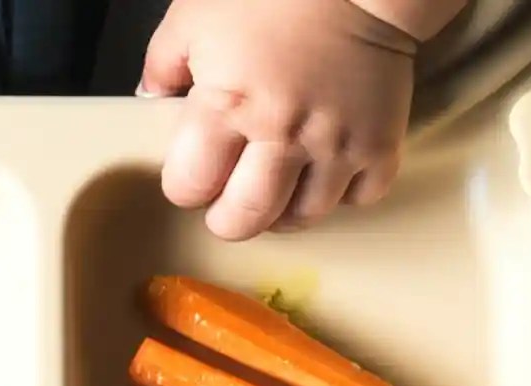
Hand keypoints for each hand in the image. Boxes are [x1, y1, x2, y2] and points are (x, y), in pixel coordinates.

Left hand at [142, 0, 417, 239]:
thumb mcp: (195, 15)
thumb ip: (163, 63)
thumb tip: (151, 99)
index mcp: (228, 106)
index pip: (191, 186)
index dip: (185, 186)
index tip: (193, 175)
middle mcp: (282, 135)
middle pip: (244, 219)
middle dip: (226, 219)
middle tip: (227, 204)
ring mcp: (335, 145)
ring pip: (301, 217)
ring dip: (281, 211)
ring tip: (274, 189)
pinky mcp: (379, 145)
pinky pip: (358, 198)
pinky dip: (341, 193)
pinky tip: (325, 170)